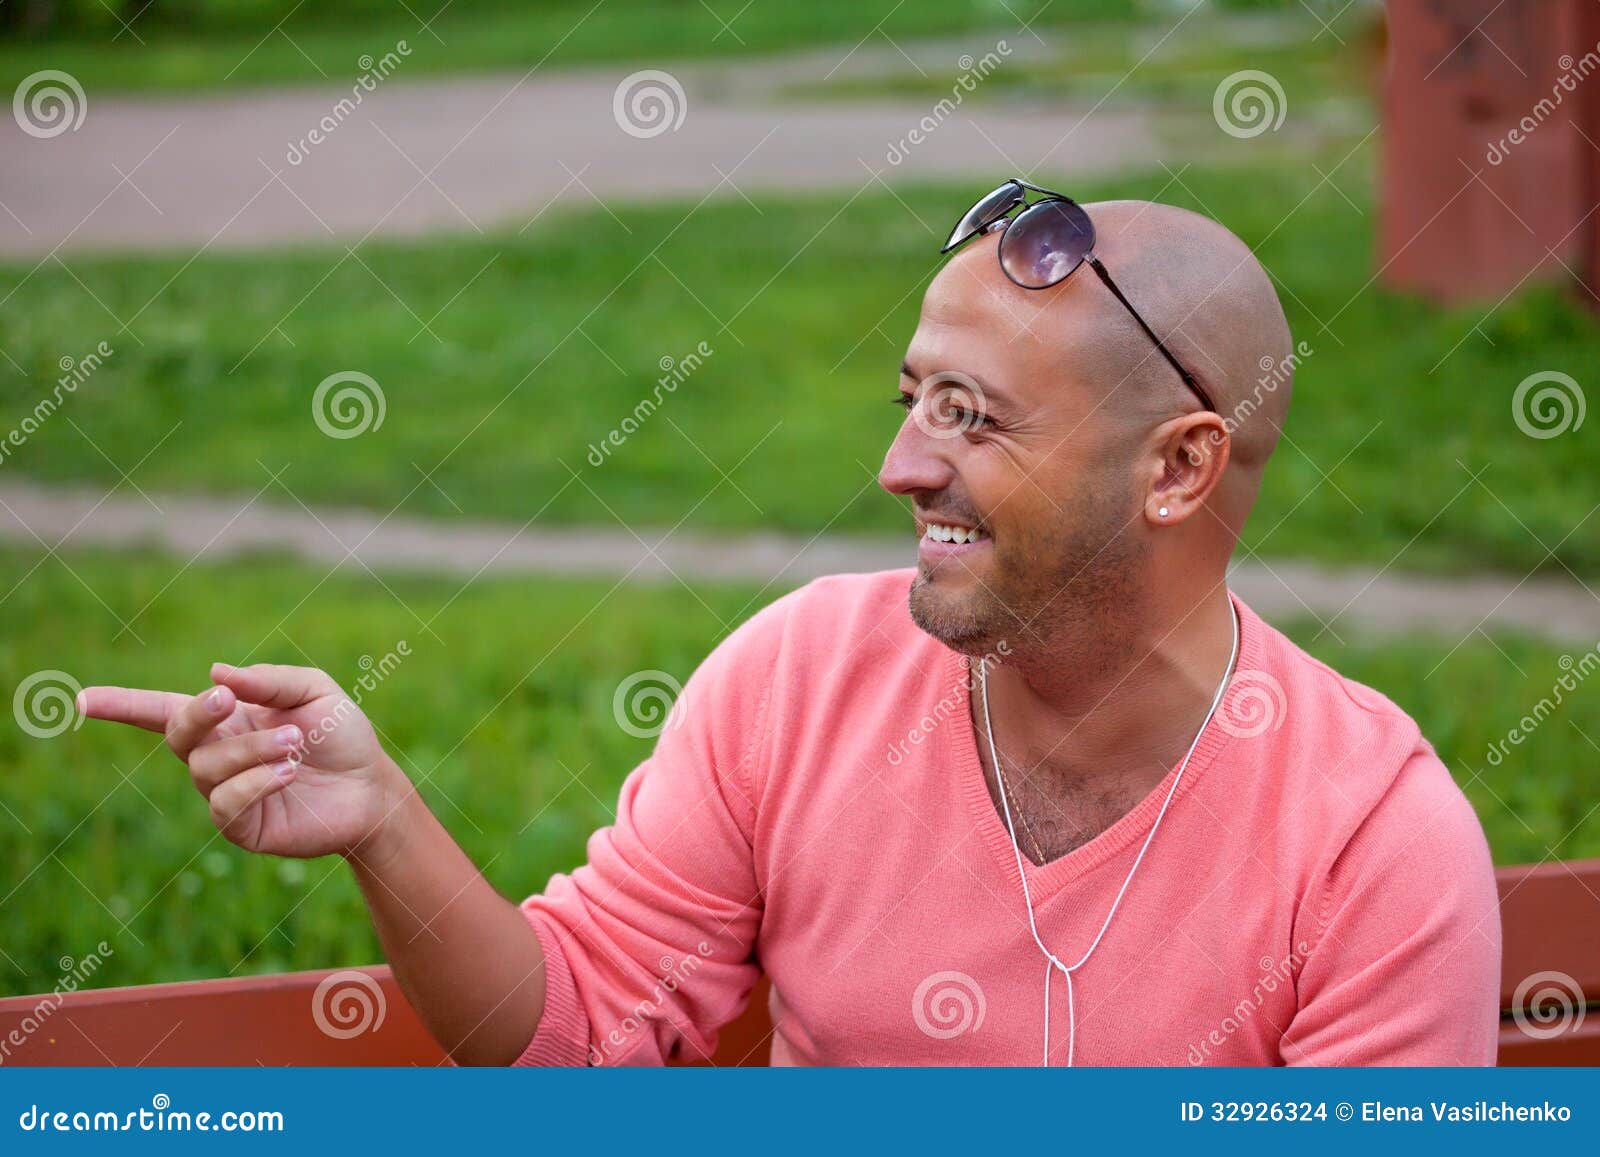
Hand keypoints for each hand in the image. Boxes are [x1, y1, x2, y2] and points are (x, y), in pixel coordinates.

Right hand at [78, 662, 412, 859]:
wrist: (372, 787)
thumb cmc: (341, 736)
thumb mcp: (315, 692)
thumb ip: (268, 681)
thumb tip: (215, 673)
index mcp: (226, 719)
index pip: (161, 711)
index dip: (121, 706)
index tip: (80, 700)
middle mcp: (217, 755)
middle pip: (177, 732)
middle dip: (195, 713)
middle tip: (226, 699)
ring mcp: (225, 793)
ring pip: (207, 768)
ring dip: (252, 750)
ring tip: (296, 745)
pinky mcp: (242, 827)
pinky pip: (226, 804)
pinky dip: (256, 782)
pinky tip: (287, 773)